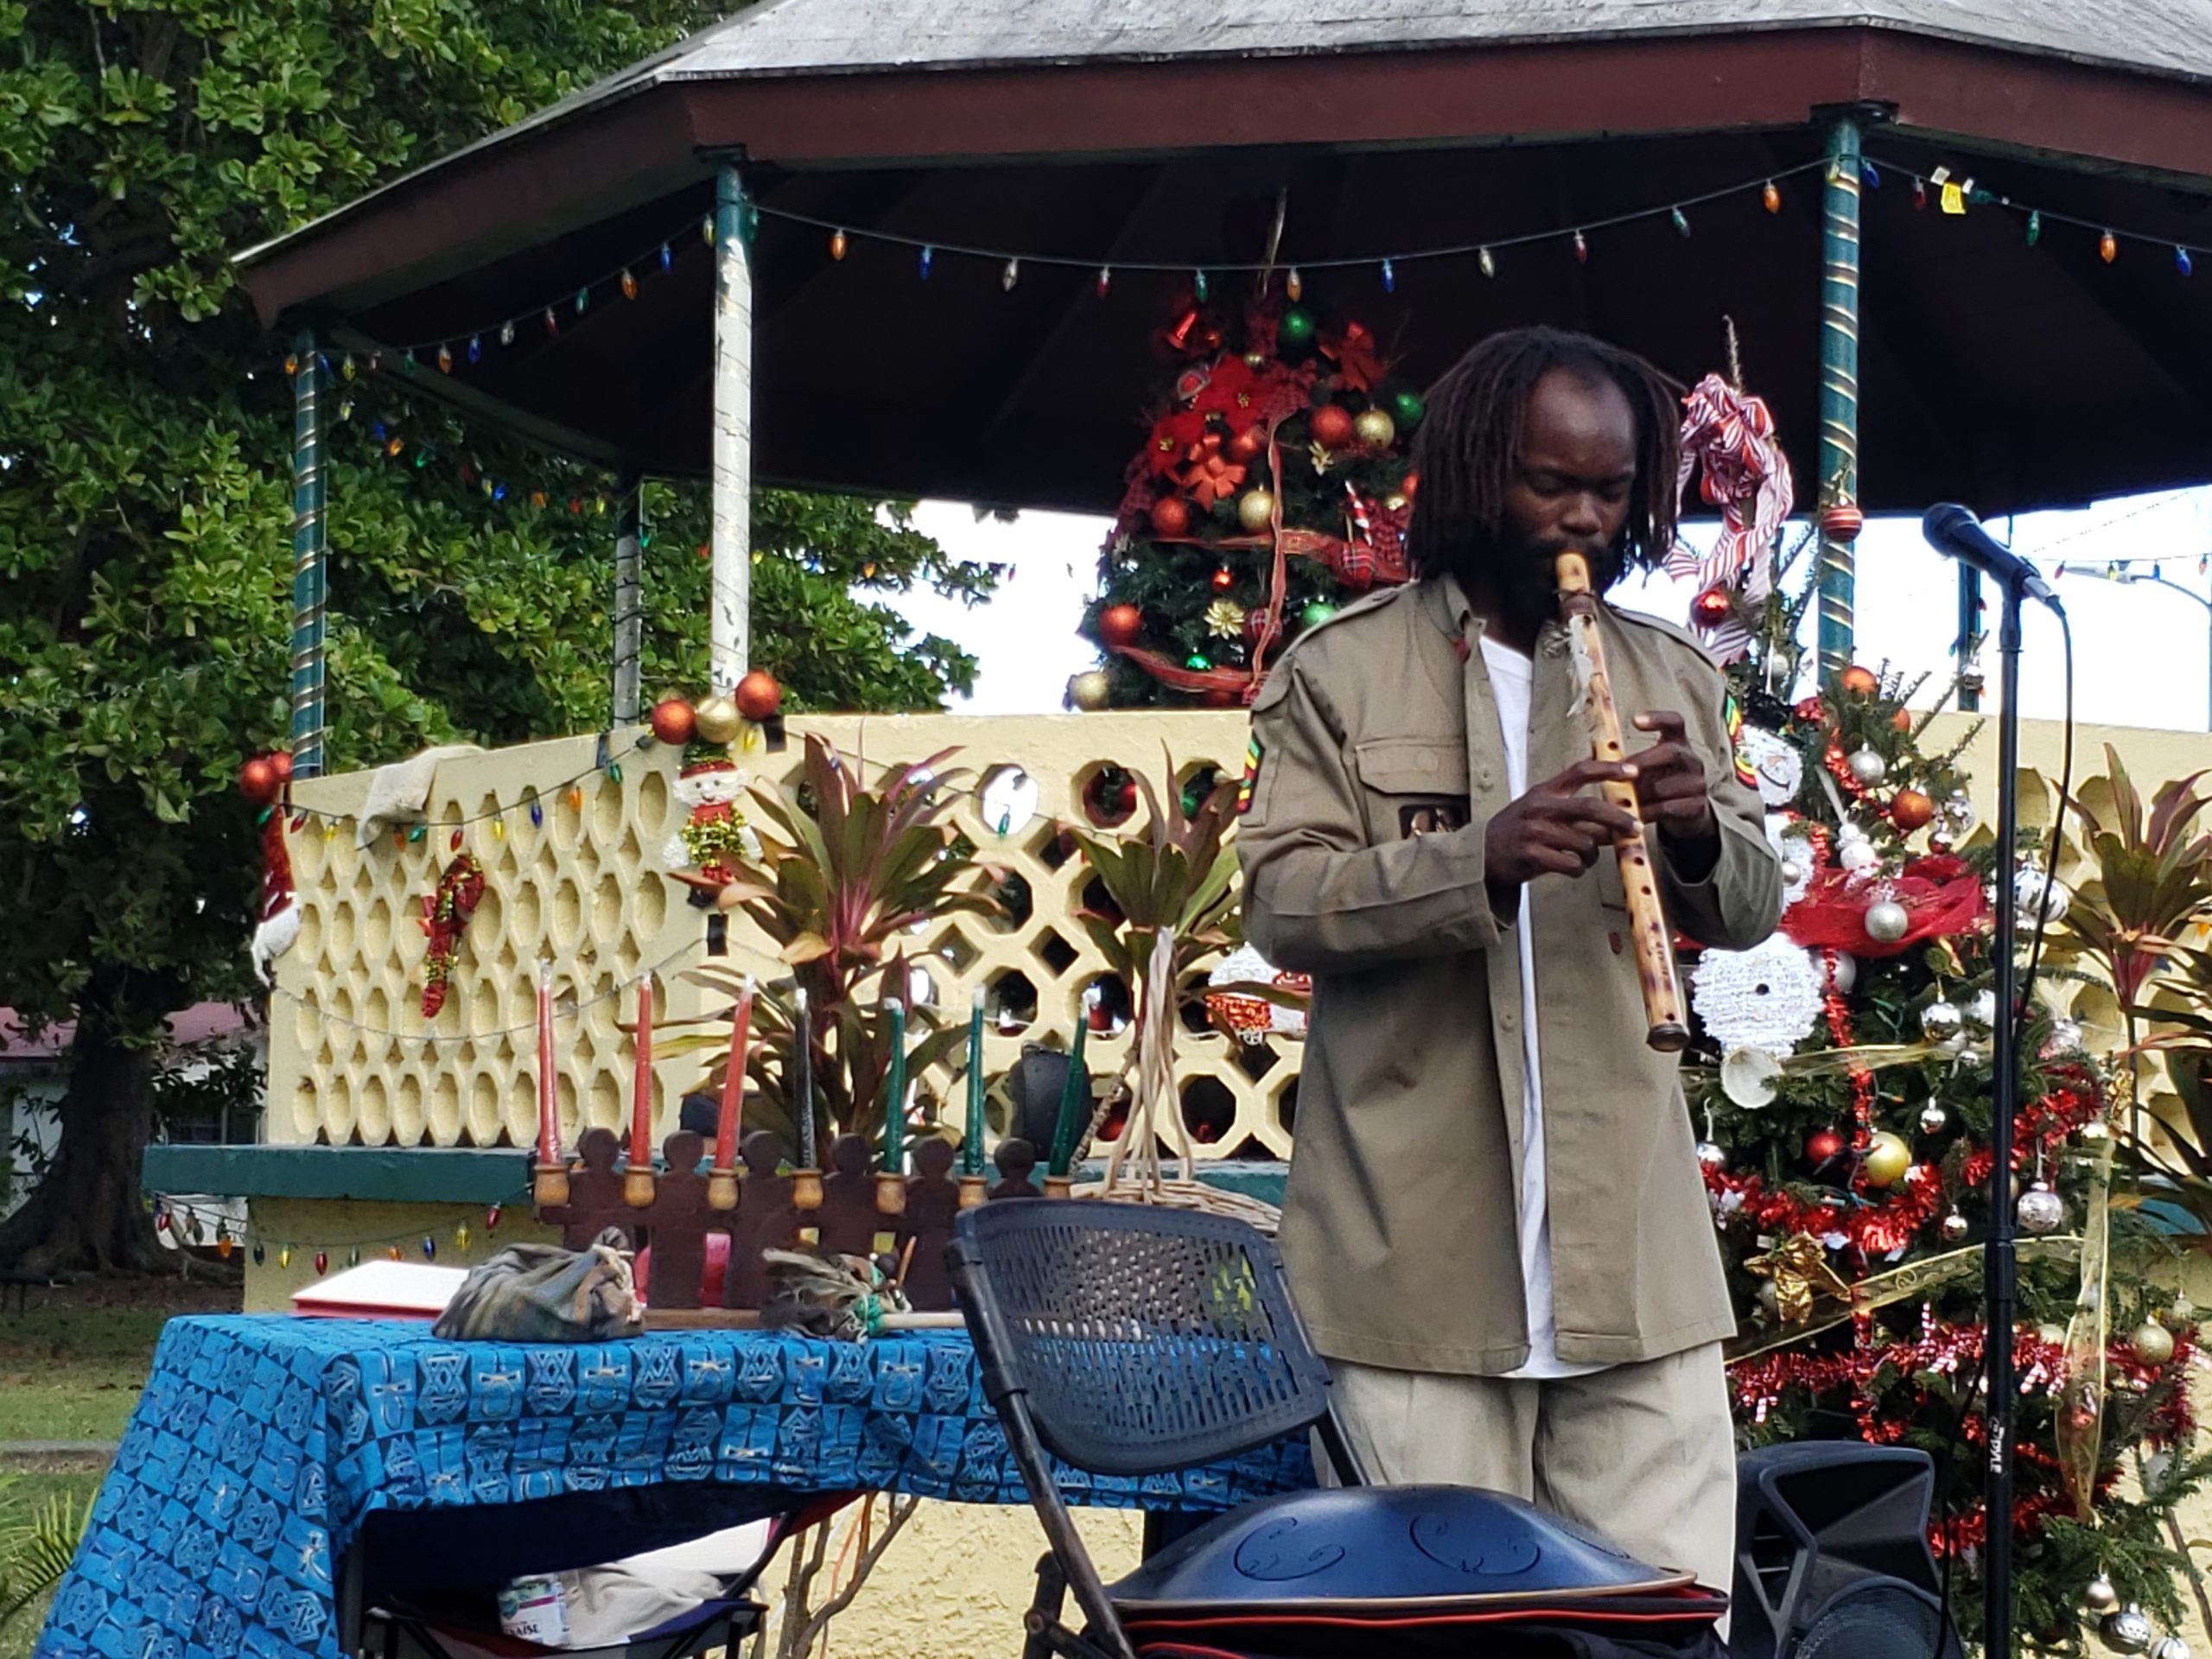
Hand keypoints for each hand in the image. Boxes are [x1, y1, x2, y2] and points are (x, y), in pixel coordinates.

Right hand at [1484, 758, 1640, 900]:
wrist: (1482, 854)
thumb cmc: (1517, 831)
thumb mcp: (1539, 809)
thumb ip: (1573, 809)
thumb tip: (1614, 814)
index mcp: (1545, 791)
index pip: (1580, 771)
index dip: (1609, 769)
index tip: (1632, 771)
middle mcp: (1540, 807)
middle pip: (1590, 808)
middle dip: (1619, 818)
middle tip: (1636, 828)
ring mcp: (1535, 831)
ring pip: (1585, 842)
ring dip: (1592, 854)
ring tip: (1584, 857)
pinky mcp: (1532, 855)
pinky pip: (1572, 864)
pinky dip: (1578, 869)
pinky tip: (1572, 868)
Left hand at [1629, 710, 1718, 849]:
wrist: (1684, 816)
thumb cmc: (1656, 785)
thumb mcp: (1643, 769)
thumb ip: (1624, 759)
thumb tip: (1594, 748)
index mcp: (1677, 744)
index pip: (1674, 722)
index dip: (1657, 719)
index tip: (1635, 720)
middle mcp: (1691, 760)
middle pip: (1671, 752)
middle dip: (1644, 760)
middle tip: (1622, 769)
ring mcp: (1697, 783)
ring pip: (1665, 786)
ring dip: (1641, 794)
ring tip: (1622, 800)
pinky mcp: (1697, 806)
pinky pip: (1668, 808)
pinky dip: (1648, 812)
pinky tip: (1635, 816)